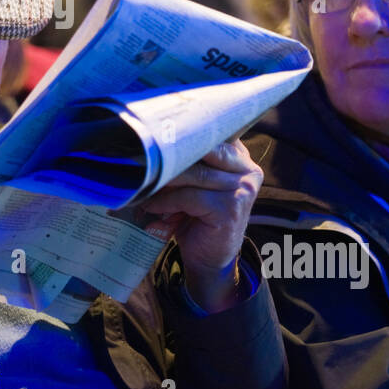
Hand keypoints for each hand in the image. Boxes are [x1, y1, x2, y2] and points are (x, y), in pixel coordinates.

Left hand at [138, 137, 262, 312]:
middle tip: (142, 154)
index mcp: (239, 157)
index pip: (211, 132)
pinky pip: (190, 196)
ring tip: (141, 184)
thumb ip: (186, 163)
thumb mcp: (193, 185)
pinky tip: (150, 205)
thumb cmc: (197, 216)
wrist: (210, 259)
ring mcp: (241, 188)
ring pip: (195, 173)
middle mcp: (246, 169)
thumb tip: (149, 140)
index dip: (183, 131)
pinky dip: (165, 200)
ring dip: (163, 178)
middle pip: (204, 149)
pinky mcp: (230, 207)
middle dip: (171, 152)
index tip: (156, 129)